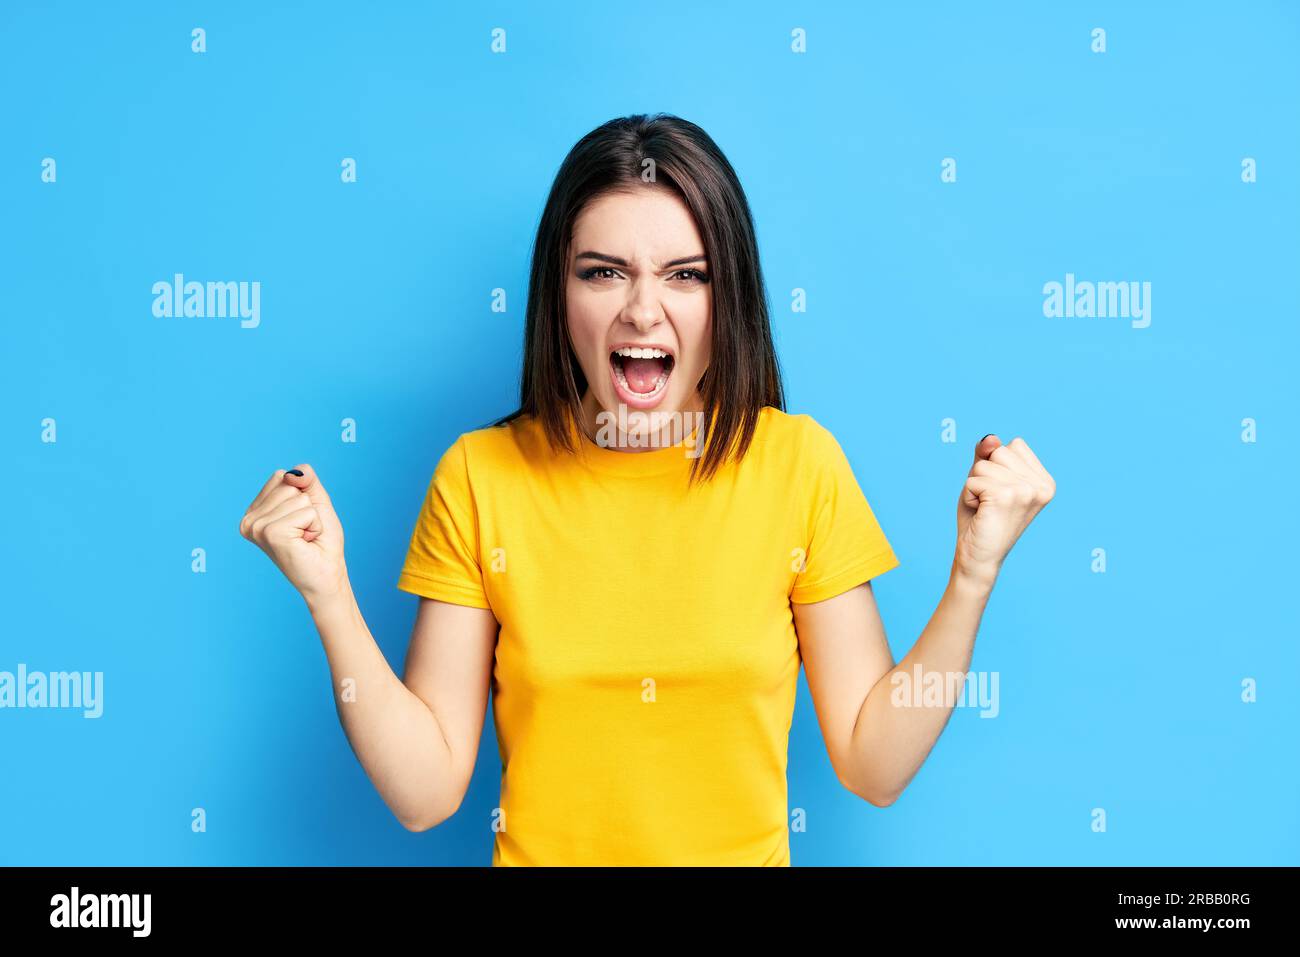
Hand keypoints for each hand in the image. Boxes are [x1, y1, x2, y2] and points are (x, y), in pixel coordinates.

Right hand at [239, 464, 348, 603]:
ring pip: (298, 497)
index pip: (281, 476)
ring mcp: (258, 527)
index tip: (301, 520)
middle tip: (305, 531)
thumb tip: (295, 472)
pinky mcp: (271, 534)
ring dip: (312, 518)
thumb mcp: (315, 502)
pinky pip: (305, 511)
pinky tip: (306, 542)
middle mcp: (250, 519)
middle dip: (308, 507)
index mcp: (254, 511)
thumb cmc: (321, 542)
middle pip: (288, 484)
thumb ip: (306, 480)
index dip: (303, 496)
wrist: (327, 575)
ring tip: (305, 538)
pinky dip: (314, 525)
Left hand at [955, 435, 1054, 586]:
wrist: (979, 557)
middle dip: (983, 474)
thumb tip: (990, 437)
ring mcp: (1027, 491)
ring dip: (975, 486)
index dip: (995, 466)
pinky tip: (980, 513)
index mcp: (1045, 481)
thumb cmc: (982, 519)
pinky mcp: (1006, 496)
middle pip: (998, 451)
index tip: (999, 494)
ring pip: (983, 465)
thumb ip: (988, 455)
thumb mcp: (986, 479)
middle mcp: (1042, 485)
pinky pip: (973, 479)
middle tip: (990, 503)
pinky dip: (968, 495)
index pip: (1012, 445)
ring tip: (985, 508)